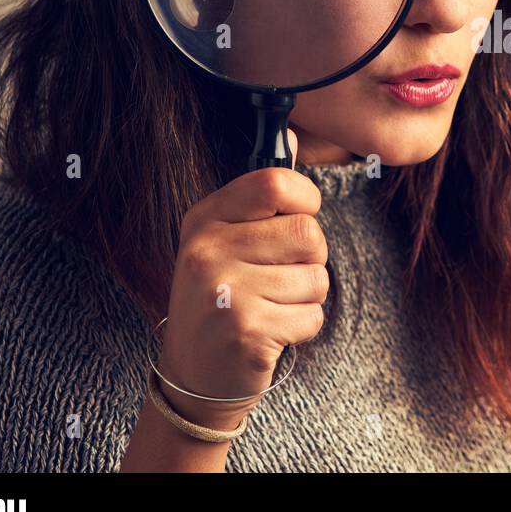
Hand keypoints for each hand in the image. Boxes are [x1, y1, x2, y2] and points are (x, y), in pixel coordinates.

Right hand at [156, 129, 327, 428]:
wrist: (194, 374)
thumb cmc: (224, 297)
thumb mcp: (226, 240)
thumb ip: (261, 199)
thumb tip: (294, 137)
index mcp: (205, 218)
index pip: (274, 183)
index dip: (304, 201)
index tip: (298, 218)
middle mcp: (207, 250)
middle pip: (308, 234)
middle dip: (311, 261)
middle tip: (279, 278)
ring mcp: (223, 291)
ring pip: (316, 279)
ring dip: (307, 298)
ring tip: (271, 307)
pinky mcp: (244, 330)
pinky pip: (312, 317)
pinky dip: (303, 328)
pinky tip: (271, 333)